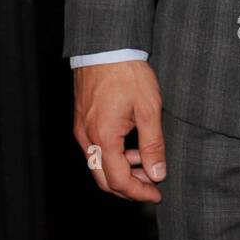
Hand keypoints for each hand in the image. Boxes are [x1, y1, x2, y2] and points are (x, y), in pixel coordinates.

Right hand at [73, 61, 166, 201]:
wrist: (106, 45)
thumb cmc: (127, 73)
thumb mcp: (148, 109)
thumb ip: (153, 144)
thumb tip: (158, 173)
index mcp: (103, 138)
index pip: (118, 181)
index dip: (139, 192)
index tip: (157, 194)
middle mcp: (87, 138)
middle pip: (104, 179)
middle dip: (129, 186)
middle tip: (152, 185)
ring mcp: (82, 129)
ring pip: (99, 165)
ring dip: (122, 170)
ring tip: (147, 162)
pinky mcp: (82, 120)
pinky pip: (95, 149)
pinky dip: (114, 155)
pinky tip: (132, 146)